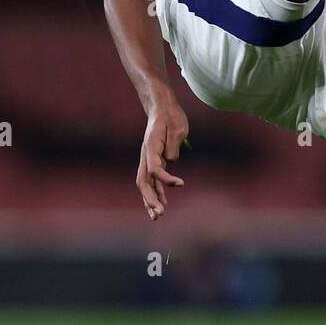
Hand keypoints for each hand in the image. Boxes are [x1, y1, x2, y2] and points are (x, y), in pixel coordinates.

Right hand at [137, 90, 188, 219]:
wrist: (161, 108)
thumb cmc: (171, 117)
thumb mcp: (178, 128)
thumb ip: (173, 146)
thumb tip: (170, 162)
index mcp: (151, 146)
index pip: (155, 167)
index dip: (166, 178)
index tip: (181, 183)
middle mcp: (146, 155)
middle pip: (144, 181)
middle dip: (150, 199)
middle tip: (160, 213)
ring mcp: (148, 160)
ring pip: (146, 184)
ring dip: (151, 200)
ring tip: (157, 216)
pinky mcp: (154, 162)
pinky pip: (153, 181)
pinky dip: (157, 193)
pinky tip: (162, 204)